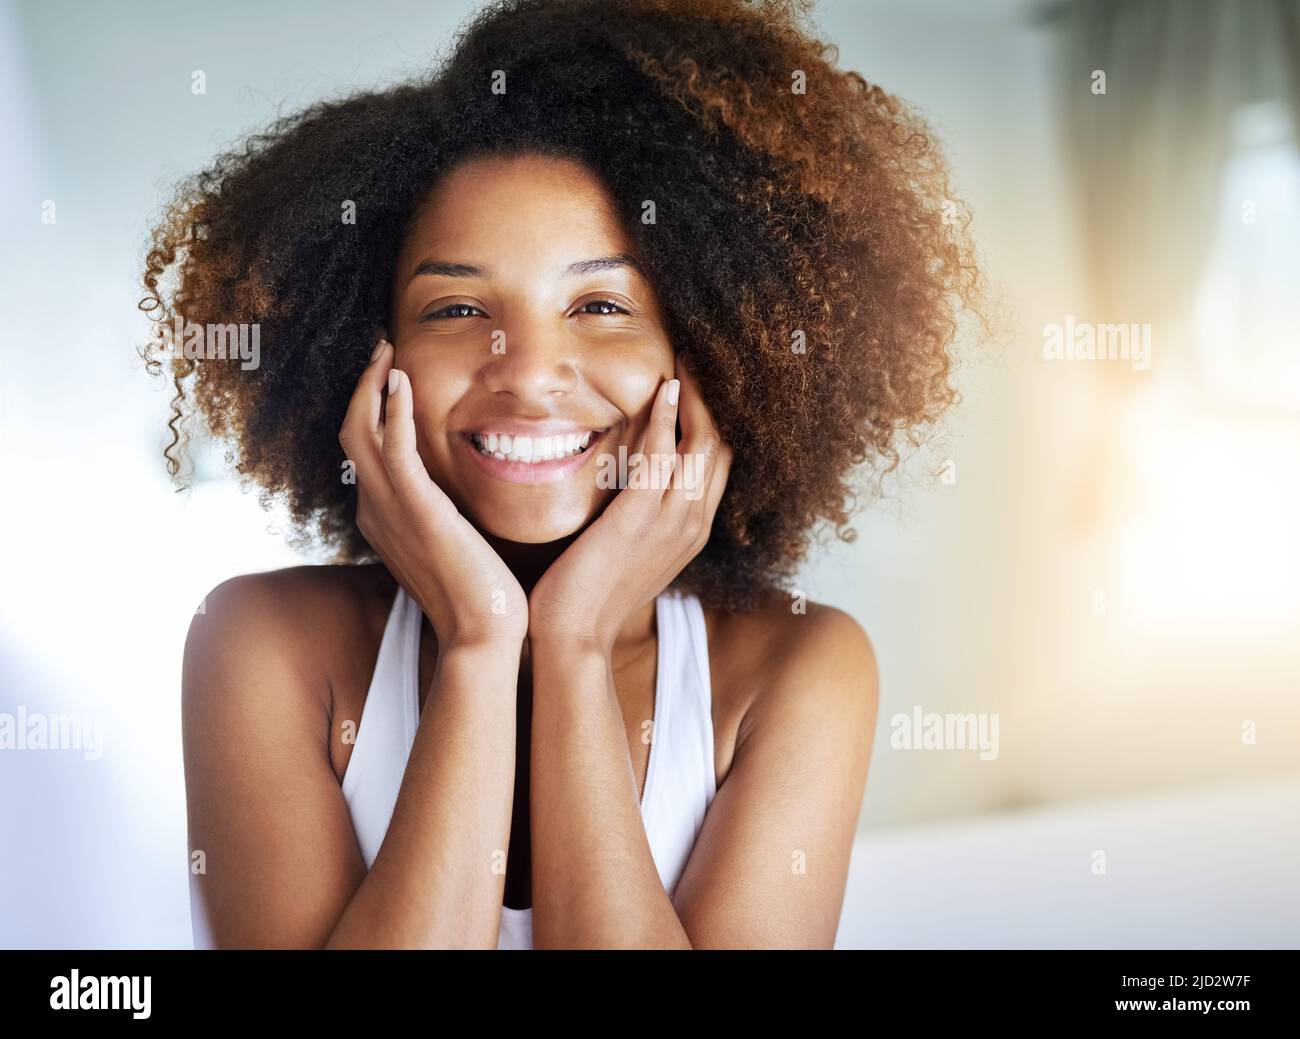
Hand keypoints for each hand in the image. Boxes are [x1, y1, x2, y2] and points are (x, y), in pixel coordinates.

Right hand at [338, 335, 527, 648]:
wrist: (482, 634)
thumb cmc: (477, 596)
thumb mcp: (452, 546)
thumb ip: (444, 517)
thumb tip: (458, 499)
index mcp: (382, 518)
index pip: (364, 451)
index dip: (371, 409)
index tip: (389, 376)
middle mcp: (376, 510)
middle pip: (351, 432)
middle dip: (363, 386)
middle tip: (381, 349)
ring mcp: (391, 511)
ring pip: (361, 432)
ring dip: (373, 385)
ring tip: (387, 352)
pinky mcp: (418, 511)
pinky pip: (393, 448)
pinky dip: (394, 410)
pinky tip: (402, 381)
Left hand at [527, 357, 732, 651]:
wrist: (574, 636)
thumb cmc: (591, 596)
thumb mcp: (629, 553)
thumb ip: (641, 519)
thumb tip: (631, 489)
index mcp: (692, 531)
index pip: (717, 464)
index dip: (713, 422)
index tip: (700, 387)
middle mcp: (692, 523)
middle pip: (722, 448)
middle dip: (714, 401)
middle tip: (699, 360)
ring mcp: (672, 520)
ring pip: (703, 444)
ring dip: (697, 398)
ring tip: (687, 362)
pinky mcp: (641, 516)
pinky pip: (665, 455)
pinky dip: (668, 417)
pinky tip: (664, 389)